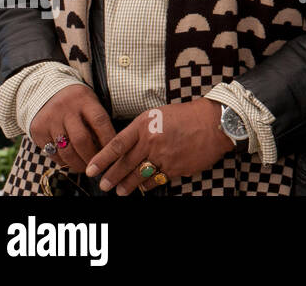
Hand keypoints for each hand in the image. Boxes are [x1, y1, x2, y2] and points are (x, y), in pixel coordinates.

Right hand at [28, 83, 115, 174]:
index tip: (115, 152)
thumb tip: (111, 148)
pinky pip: (52, 153)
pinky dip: (64, 162)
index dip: (108, 140)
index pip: (100, 122)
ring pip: (66, 150)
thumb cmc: (78, 102)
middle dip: (92, 157)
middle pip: (81, 139)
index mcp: (84, 99)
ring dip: (78, 164)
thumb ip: (98, 121)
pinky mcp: (37, 130)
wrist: (46, 92)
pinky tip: (72, 163)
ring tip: (87, 169)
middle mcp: (66, 109)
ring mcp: (50, 120)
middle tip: (100, 166)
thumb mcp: (90, 102)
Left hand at [86, 98, 233, 195]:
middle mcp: (151, 141)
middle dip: (110, 177)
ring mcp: (163, 156)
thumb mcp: (159, 114)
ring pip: (137, 176)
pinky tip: (142, 187)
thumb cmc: (187, 115)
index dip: (101, 159)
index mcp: (145, 125)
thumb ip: (141, 129)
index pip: (116, 145)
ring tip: (119, 191)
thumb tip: (126, 145)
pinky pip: (155, 180)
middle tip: (102, 185)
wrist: (215, 122)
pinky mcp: (174, 168)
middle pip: (124, 164)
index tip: (90, 170)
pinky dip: (147, 185)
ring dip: (126, 186)